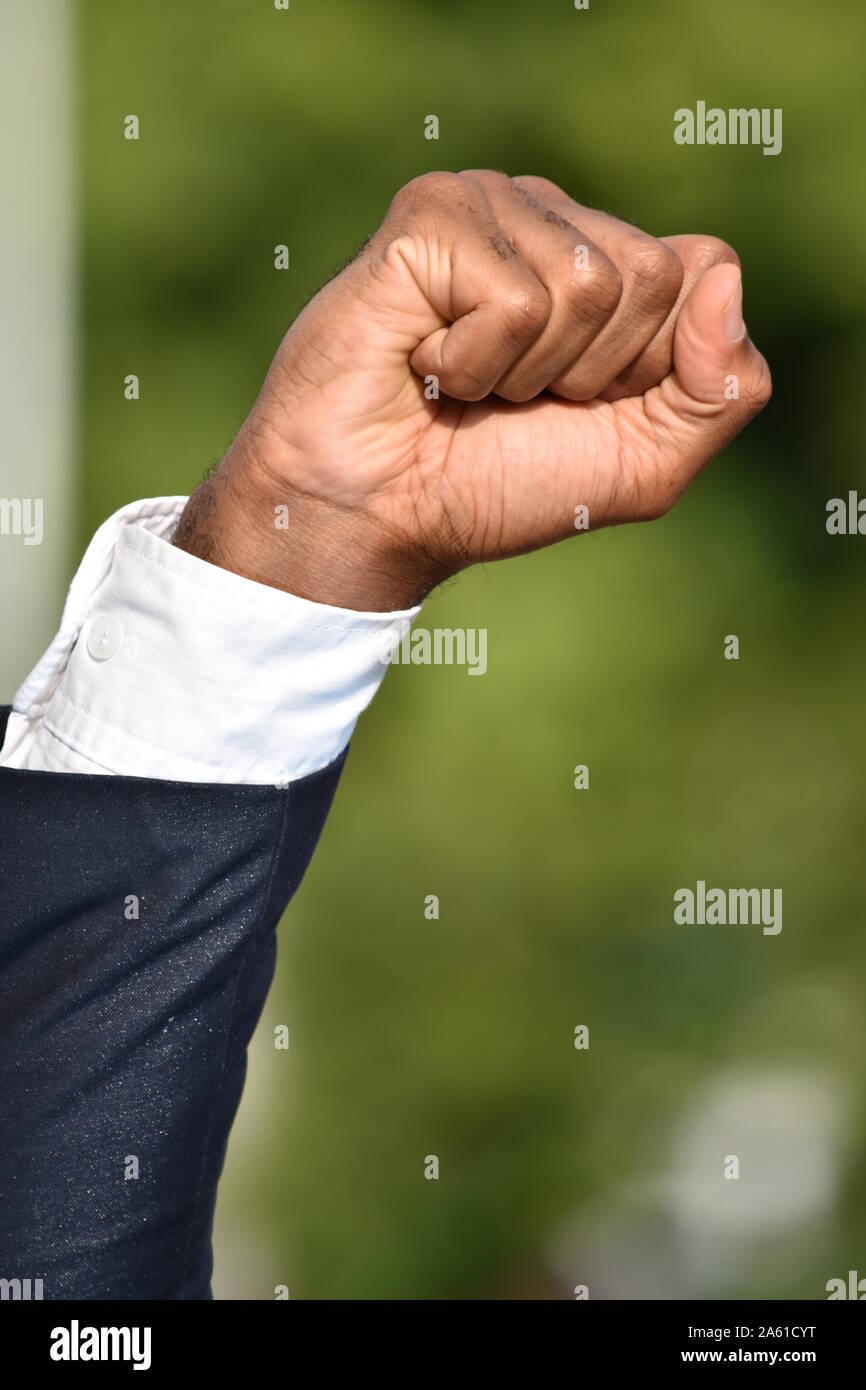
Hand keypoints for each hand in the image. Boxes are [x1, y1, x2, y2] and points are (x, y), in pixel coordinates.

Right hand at [175, 170, 770, 608]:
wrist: (379, 516)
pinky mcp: (428, 215)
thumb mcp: (644, 463)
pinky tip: (425, 362)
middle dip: (587, 372)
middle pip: (649, 276)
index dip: (649, 366)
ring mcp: (487, 204)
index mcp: (605, 259)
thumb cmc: (495, 487)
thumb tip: (724, 275)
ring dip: (524, 372)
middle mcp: (550, 217)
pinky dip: (473, 363)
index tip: (577, 404)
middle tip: (510, 397)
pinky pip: (514, 299)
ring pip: (585, 284)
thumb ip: (723, 387)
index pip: (699, 269)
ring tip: (463, 381)